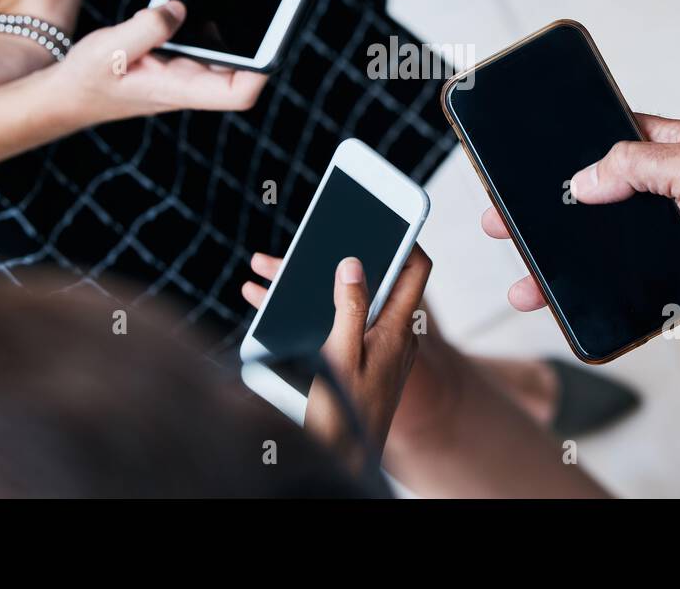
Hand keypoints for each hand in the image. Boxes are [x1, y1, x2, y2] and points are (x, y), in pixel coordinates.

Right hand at [55, 0, 267, 124]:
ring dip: (237, 23)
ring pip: (226, 49)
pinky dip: (208, 17)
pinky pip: (204, 38)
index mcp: (181, 90)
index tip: (273, 38)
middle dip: (261, 34)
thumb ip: (146, 29)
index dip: (262, 70)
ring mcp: (187, 71)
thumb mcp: (109, 51)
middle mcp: (192, 83)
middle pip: (243, 66)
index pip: (237, 93)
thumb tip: (179, 9)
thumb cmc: (86, 79)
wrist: (69, 92)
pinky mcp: (178, 57)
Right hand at [244, 246, 432, 467]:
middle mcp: (390, 334)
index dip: (405, 237)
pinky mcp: (355, 361)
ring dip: (305, 283)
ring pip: (341, 300)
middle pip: (367, 280)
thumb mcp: (344, 356)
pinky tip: (266, 300)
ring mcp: (373, 347)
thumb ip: (351, 308)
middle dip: (334, 256)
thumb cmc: (347, 418)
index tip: (388, 214)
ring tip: (265, 267)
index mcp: (397, 328)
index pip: (414, 269)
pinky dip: (302, 309)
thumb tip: (354, 264)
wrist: (345, 466)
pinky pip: (332, 323)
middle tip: (308, 236)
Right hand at [480, 113, 679, 350]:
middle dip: (544, 208)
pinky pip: (610, 284)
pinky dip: (580, 293)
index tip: (529, 157)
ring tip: (520, 271)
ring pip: (593, 244)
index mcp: (675, 150)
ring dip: (554, 258)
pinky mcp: (662, 280)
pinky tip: (554, 299)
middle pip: (590, 195)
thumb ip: (639, 164)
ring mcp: (660, 238)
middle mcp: (665, 192)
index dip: (570, 147)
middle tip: (503, 216)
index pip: (610, 136)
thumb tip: (585, 181)